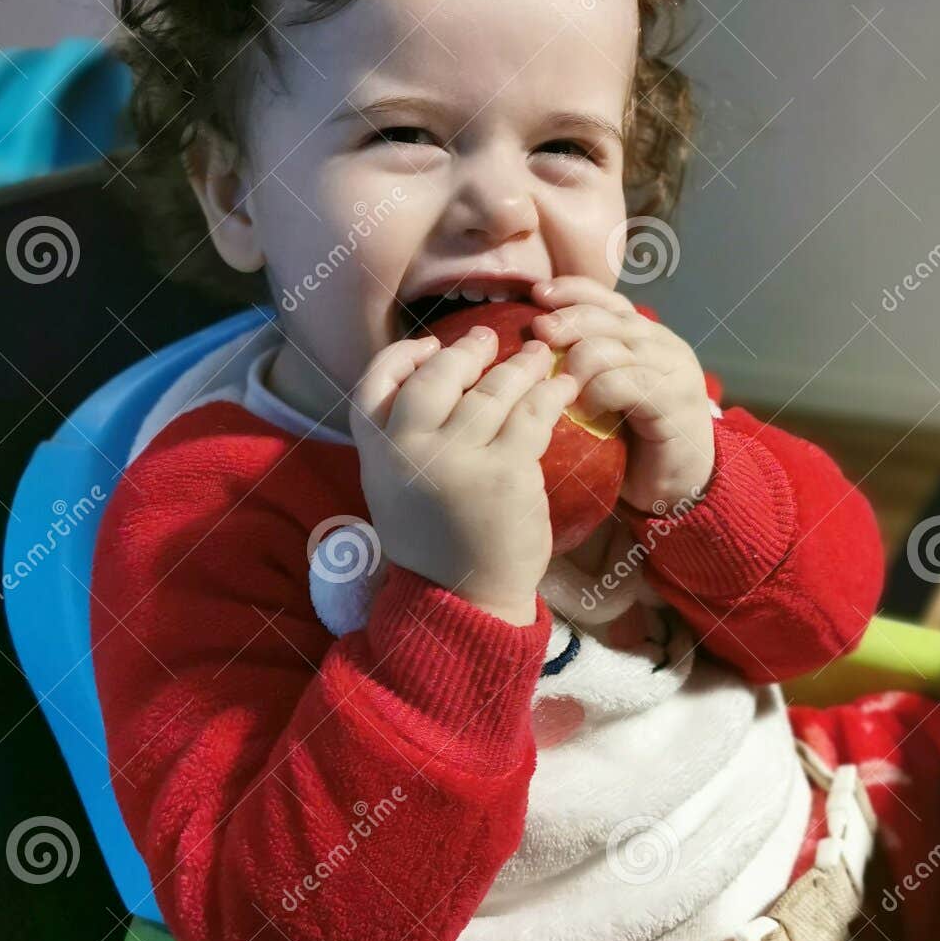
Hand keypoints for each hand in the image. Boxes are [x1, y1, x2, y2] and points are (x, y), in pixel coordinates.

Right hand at [349, 327, 580, 625]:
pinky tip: (564, 385)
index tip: (431, 344)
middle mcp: (409, 451)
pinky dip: (551, 393)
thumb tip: (432, 377)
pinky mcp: (505, 472)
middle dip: (469, 351)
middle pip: (438, 376)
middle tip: (491, 338)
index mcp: (376, 453)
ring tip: (538, 355)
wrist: (464, 601)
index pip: (376, 381)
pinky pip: (531, 416)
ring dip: (520, 365)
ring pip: (491, 391)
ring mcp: (457, 460)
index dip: (403, 355)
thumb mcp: (395, 488)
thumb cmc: (435, 542)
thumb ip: (402, 440)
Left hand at [529, 276, 714, 515]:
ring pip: (614, 347)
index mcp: (645, 336)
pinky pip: (627, 382)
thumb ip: (582, 366)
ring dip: (577, 363)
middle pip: (607, 318)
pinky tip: (581, 410)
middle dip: (567, 322)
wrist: (679, 486)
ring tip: (555, 386)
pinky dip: (598, 393)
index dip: (572, 291)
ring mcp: (674, 370)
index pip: (608, 299)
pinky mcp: (677, 400)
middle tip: (538, 336)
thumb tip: (530, 342)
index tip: (536, 293)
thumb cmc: (632, 442)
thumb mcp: (603, 395)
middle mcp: (663, 344)